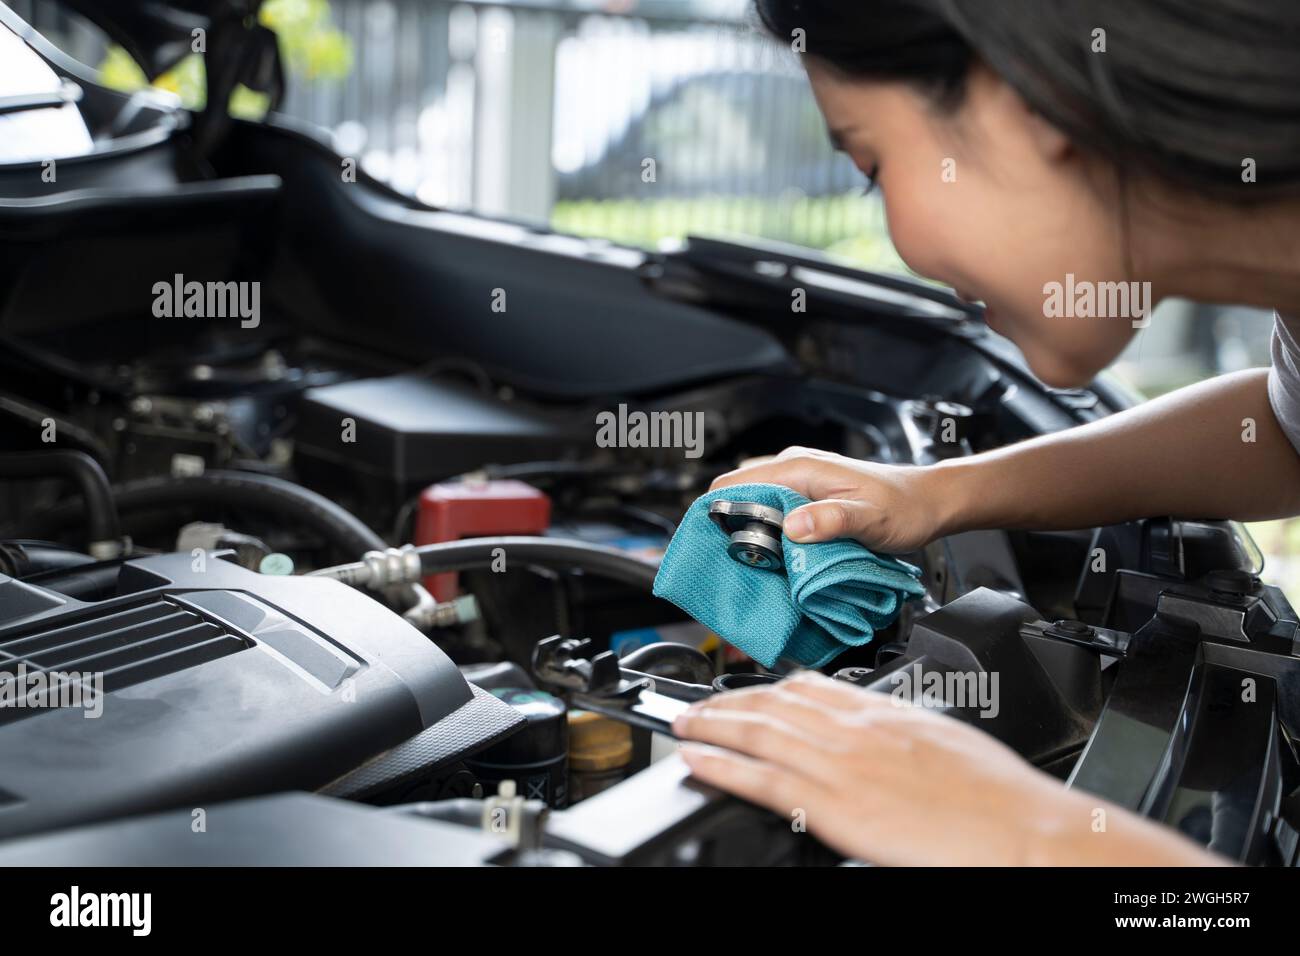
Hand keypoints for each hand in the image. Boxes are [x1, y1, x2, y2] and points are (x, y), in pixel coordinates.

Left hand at [673, 671, 1221, 865]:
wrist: (1019, 826)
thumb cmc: (997, 793)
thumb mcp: (945, 740)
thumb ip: (902, 733)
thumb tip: (887, 740)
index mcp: (883, 711)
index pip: (810, 688)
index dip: (767, 688)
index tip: (746, 690)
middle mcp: (855, 730)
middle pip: (774, 704)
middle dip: (728, 702)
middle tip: (696, 705)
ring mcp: (841, 766)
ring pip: (759, 733)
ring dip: (712, 725)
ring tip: (682, 725)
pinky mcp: (834, 805)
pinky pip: (764, 779)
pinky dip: (724, 765)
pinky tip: (698, 759)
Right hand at [710, 447, 959, 552]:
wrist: (928, 502)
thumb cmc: (904, 507)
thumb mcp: (870, 518)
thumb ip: (832, 520)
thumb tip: (793, 527)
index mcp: (798, 468)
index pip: (733, 483)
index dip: (719, 513)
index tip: (721, 546)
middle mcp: (793, 468)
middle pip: (738, 495)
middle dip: (732, 527)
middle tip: (743, 561)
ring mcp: (799, 481)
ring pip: (754, 504)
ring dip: (751, 532)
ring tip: (759, 561)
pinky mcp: (806, 495)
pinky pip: (773, 511)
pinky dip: (768, 532)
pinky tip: (779, 553)